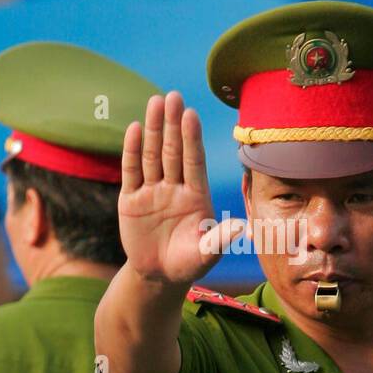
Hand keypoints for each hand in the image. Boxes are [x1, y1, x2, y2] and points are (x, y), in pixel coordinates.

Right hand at [119, 91, 243, 285]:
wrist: (159, 277)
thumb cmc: (189, 264)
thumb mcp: (206, 254)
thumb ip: (219, 238)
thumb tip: (242, 226)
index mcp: (196, 196)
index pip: (193, 161)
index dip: (191, 139)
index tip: (191, 115)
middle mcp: (175, 188)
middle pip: (172, 151)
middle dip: (172, 124)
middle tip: (173, 95)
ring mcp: (152, 192)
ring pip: (152, 155)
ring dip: (152, 129)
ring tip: (155, 102)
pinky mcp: (131, 200)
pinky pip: (132, 172)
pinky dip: (132, 151)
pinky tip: (134, 129)